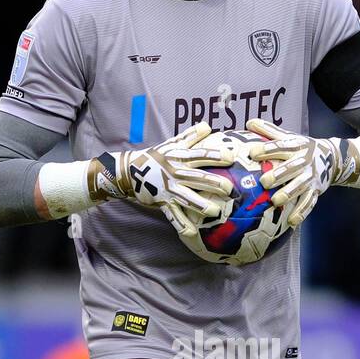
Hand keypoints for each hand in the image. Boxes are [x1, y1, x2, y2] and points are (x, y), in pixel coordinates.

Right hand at [95, 123, 234, 236]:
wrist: (129, 170)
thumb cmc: (156, 156)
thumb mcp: (172, 144)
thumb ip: (191, 136)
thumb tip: (208, 125)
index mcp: (179, 157)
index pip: (200, 155)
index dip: (214, 156)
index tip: (230, 158)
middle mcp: (175, 173)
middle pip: (197, 177)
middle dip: (213, 183)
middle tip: (230, 189)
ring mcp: (168, 188)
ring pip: (186, 197)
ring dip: (200, 205)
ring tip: (215, 212)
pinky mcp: (162, 201)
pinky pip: (172, 214)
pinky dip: (180, 223)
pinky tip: (191, 233)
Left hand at [245, 119, 344, 227]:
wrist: (331, 157)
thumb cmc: (301, 148)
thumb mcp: (289, 136)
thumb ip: (269, 131)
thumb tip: (249, 122)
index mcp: (296, 146)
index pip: (281, 146)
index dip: (267, 149)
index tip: (252, 152)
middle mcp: (304, 161)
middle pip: (291, 168)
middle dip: (279, 175)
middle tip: (264, 182)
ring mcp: (311, 177)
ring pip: (301, 186)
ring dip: (289, 193)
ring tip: (276, 201)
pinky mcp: (316, 190)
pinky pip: (309, 202)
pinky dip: (302, 212)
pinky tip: (292, 221)